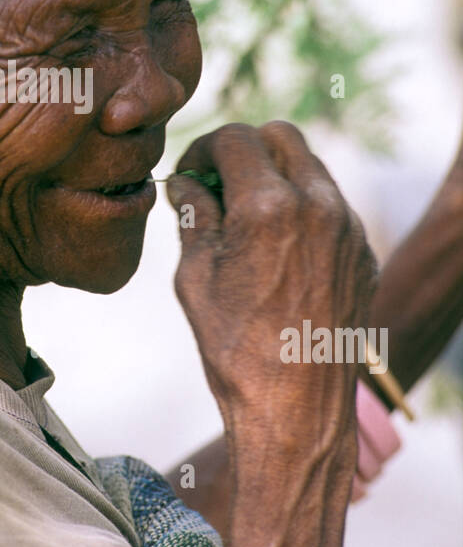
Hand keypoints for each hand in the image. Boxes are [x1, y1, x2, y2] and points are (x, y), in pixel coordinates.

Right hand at [167, 121, 376, 467]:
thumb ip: (192, 215)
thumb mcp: (194, 277)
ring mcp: (348, 228)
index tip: (189, 174)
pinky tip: (277, 248)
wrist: (297, 410)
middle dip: (244, 149)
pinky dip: (302, 207)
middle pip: (282, 137)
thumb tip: (184, 183)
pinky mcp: (362, 252)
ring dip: (276, 175)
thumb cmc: (235, 349)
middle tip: (218, 183)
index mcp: (269, 207)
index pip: (235, 138)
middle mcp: (318, 205)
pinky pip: (332, 205)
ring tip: (246, 218)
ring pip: (312, 167)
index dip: (202, 149)